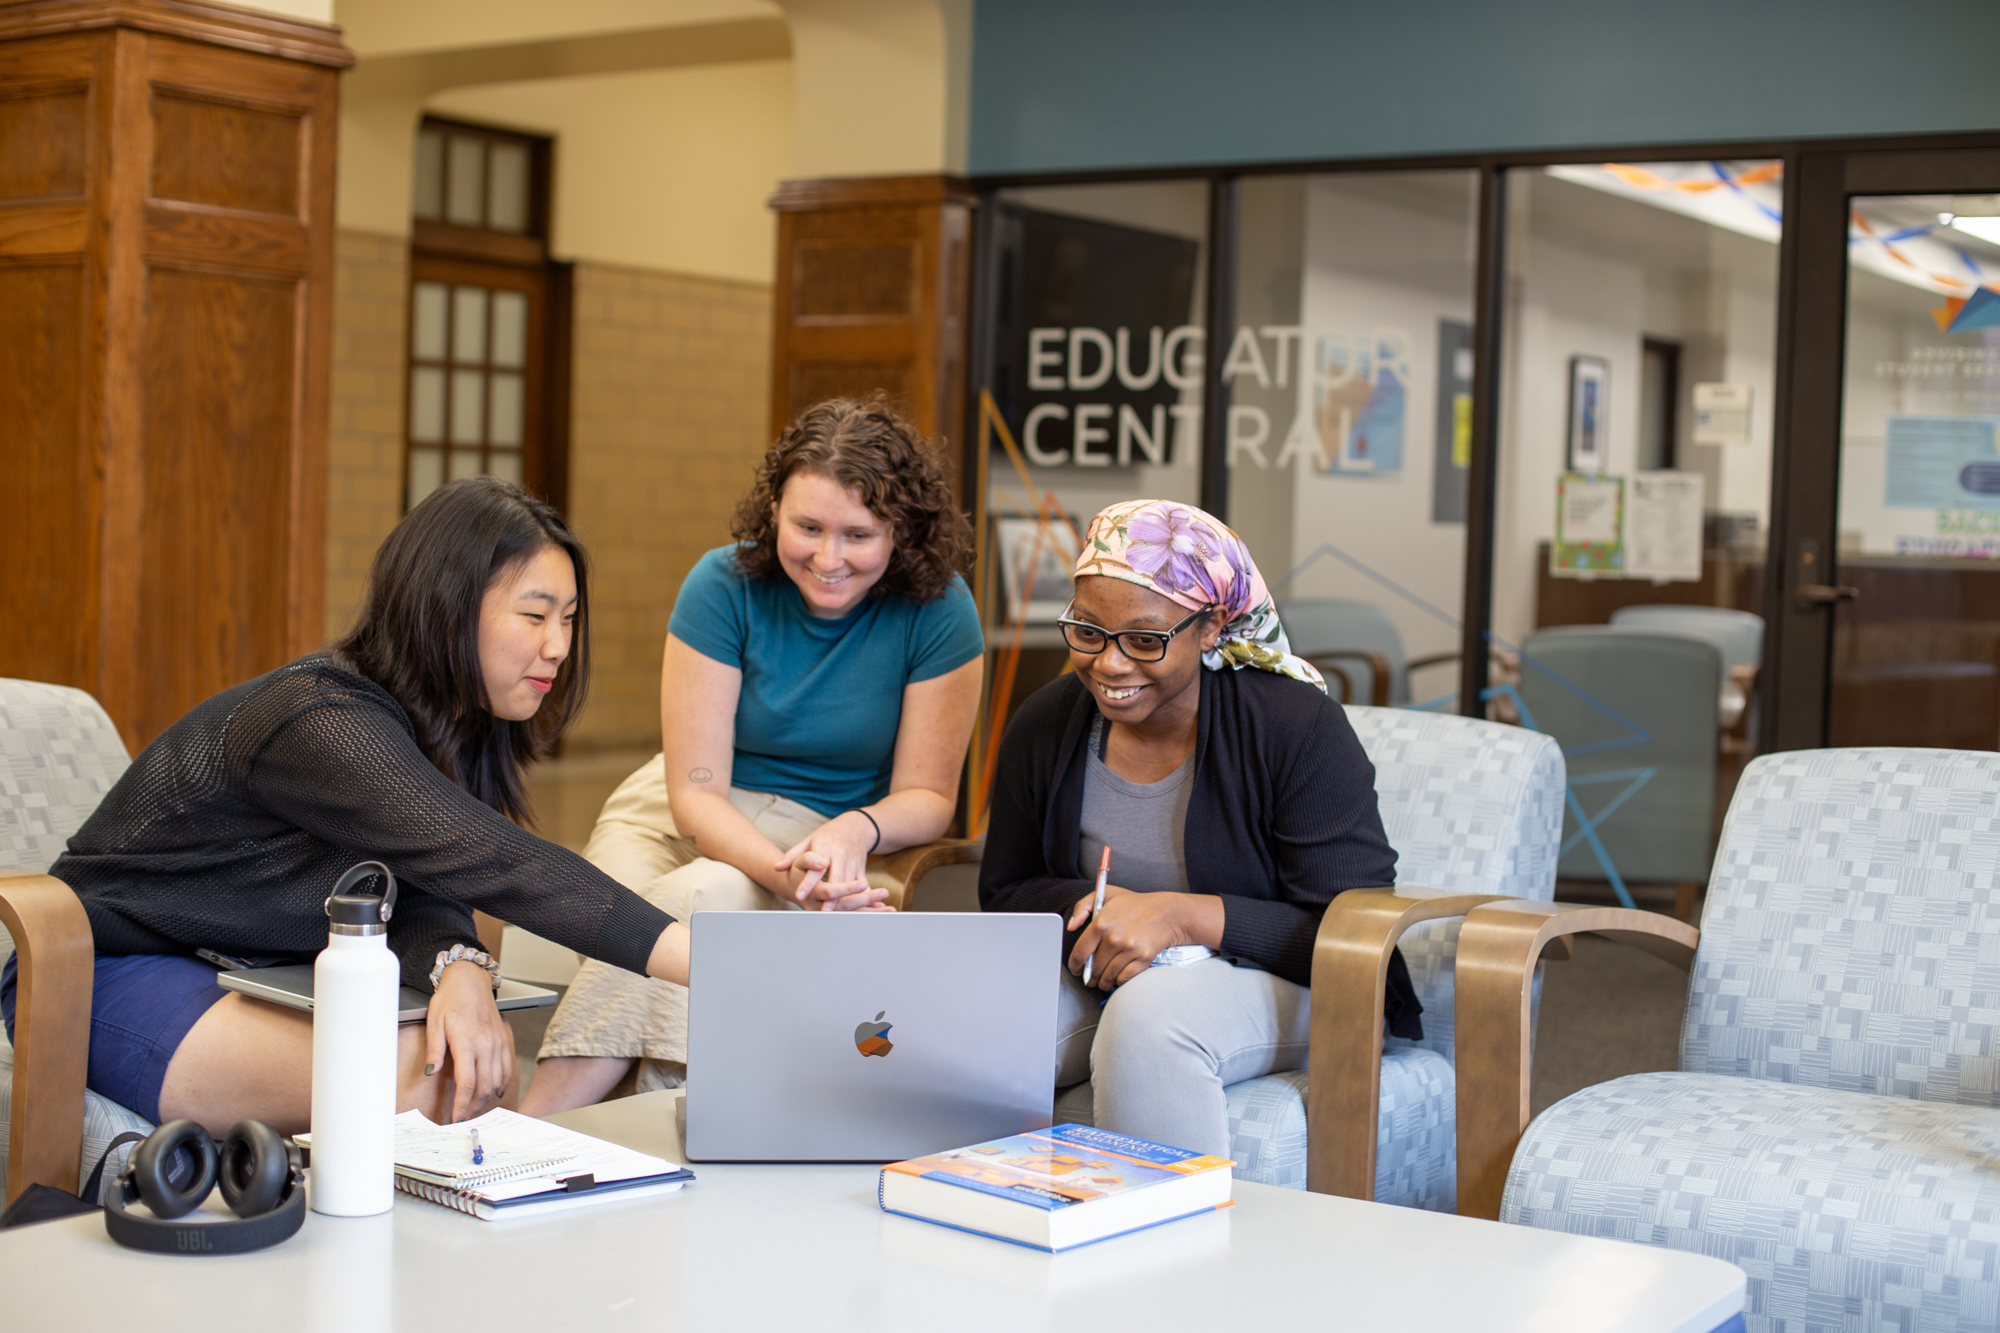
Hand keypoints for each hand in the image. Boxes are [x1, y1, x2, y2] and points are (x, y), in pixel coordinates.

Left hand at [425, 960, 514, 1121]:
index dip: (461, 1105)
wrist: (471, 980)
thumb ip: (434, 1049)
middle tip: (462, 1119)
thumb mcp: (434, 1022)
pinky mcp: (504, 1041)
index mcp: (467, 1042)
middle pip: (484, 1087)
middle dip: (473, 1108)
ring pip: (497, 1081)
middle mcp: (487, 1045)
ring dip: (485, 1099)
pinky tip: (493, 1092)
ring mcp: (498, 1043)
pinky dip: (501, 1084)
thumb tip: (431, 1072)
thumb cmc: (450, 999)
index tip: (455, 1119)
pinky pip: (507, 1069)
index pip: (467, 1083)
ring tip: (473, 1109)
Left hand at [774, 812, 891, 911]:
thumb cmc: (828, 835)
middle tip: (823, 913)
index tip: (799, 895)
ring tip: (841, 917)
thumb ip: (793, 855)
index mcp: (825, 849)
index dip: (807, 883)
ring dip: (847, 901)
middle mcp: (840, 857)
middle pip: (837, 880)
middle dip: (832, 897)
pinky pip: (863, 885)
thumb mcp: (809, 840)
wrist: (856, 826)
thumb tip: (776, 868)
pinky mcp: (861, 869)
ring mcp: (853, 863)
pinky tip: (866, 910)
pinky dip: (864, 898)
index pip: (814, 868)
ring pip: (852, 885)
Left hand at [1066, 887, 1212, 990]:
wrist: (1166, 912)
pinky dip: (1118, 981)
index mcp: (1101, 923)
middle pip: (1094, 968)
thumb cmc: (1134, 904)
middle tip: (1090, 978)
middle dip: (1090, 976)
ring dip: (1103, 982)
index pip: (1080, 952)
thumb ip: (1082, 907)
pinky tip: (1117, 977)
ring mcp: (1129, 949)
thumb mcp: (1106, 894)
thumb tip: (1071, 927)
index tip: (1075, 969)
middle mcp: (1114, 938)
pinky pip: (1124, 978)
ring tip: (1103, 981)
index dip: (1074, 965)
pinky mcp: (1143, 958)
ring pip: (1108, 976)